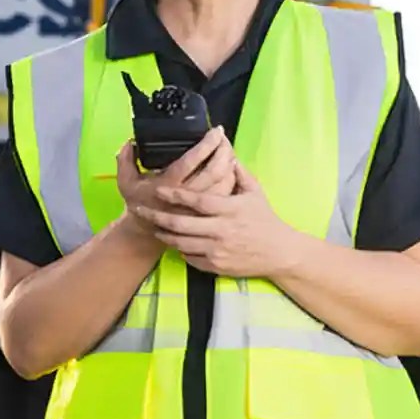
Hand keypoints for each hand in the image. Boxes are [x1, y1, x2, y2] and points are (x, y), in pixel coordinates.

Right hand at [115, 127, 235, 240]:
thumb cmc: (139, 201)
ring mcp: (200, 208)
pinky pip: (227, 193)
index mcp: (167, 185)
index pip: (191, 162)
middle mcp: (187, 197)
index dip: (206, 145)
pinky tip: (229, 168)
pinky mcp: (209, 213)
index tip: (215, 131)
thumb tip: (130, 142)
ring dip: (230, 164)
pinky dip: (231, 178)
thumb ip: (125, 161)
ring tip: (228, 150)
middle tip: (224, 138)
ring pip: (224, 183)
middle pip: (214, 171)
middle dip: (224, 151)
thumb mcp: (126, 182)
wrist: (149, 231)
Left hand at [131, 159, 301, 277]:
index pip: (196, 201)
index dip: (175, 195)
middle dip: (156, 216)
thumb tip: (227, 152)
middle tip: (140, 209)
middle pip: (180, 224)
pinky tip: (173, 242)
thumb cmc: (266, 220)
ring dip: (164, 234)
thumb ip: (239, 173)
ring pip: (180, 243)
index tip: (159, 189)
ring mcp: (217, 250)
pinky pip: (190, 258)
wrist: (279, 253)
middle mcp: (221, 230)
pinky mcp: (216, 266)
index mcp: (229, 210)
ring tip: (152, 226)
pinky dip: (180, 249)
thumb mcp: (255, 192)